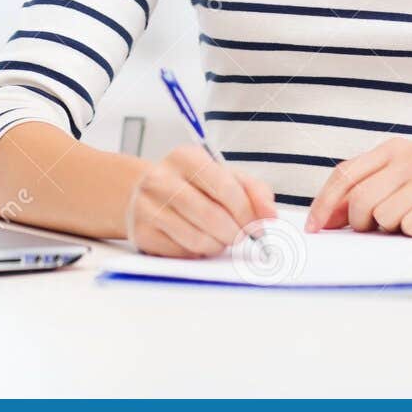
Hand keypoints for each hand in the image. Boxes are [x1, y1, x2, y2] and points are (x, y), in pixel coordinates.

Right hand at [124, 145, 276, 257]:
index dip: (248, 212)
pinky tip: (196, 240)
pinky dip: (197, 253)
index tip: (258, 226)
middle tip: (240, 236)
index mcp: (185, 157)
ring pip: (198, 240)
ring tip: (218, 237)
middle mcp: (161, 178)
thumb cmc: (194, 185)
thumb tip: (269, 215)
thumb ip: (254, 191)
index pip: (225, 188)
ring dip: (218, 245)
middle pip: (212, 217)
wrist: (147, 193)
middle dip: (235, 233)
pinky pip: (182, 254)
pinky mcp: (142, 233)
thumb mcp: (225, 177)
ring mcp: (147, 206)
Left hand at [304, 138, 411, 235]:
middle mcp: (409, 157)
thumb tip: (332, 215)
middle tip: (374, 230)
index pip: (344, 174)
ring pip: (383, 217)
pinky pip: (411, 227)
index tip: (316, 227)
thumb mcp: (409, 172)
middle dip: (359, 225)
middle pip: (360, 200)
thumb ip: (374, 185)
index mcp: (393, 148)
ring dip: (392, 230)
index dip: (325, 203)